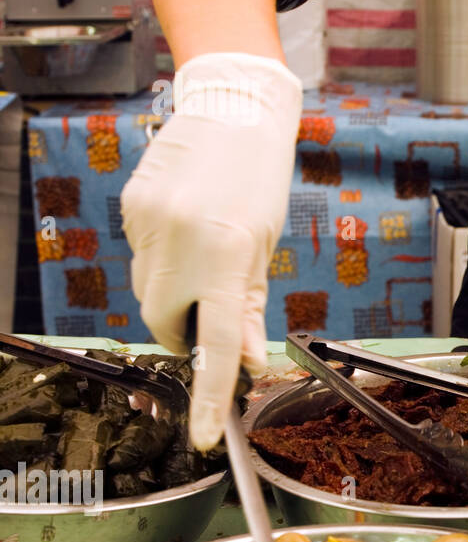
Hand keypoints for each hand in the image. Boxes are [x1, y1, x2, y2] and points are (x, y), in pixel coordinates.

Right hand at [122, 53, 301, 449]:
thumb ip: (248, 307)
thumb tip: (244, 363)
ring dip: (176, 291)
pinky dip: (164, 257)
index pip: (216, 345)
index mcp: (223, 255)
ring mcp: (147, 225)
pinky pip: (142, 255)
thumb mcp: (263, 245)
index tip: (208, 434)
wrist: (232, 107)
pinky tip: (186, 225)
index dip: (212, 394)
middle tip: (212, 307)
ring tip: (205, 250)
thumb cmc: (259, 178)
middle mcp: (179, 243)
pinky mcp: (130, 209)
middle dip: (187, 329)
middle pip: (166, 324)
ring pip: (150, 291)